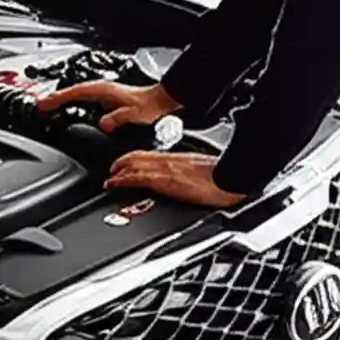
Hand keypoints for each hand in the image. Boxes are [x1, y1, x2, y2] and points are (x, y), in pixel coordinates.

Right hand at [35, 81, 179, 133]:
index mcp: (103, 91)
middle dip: (54, 99)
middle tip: (38, 106)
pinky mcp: (105, 100)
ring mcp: (102, 94)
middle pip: (71, 92)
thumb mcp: (133, 115)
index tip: (43, 104)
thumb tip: (103, 124)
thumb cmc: (149, 107)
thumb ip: (117, 119)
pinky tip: (69, 111)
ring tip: (48, 108)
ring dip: (62, 101)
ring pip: (76, 96)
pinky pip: (83, 100)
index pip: (74, 93)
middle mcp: (101, 90)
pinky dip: (72, 104)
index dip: (57, 98)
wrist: (160, 103)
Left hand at [105, 151, 244, 207]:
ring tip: (109, 179)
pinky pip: (138, 178)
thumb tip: (189, 179)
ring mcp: (165, 169)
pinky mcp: (165, 181)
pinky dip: (123, 180)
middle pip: (137, 156)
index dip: (132, 158)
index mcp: (177, 158)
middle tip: (111, 171)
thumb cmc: (221, 177)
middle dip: (120, 163)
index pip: (148, 154)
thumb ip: (191, 173)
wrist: (230, 179)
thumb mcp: (203, 172)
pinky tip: (115, 185)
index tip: (123, 164)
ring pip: (133, 165)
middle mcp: (168, 160)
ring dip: (118, 172)